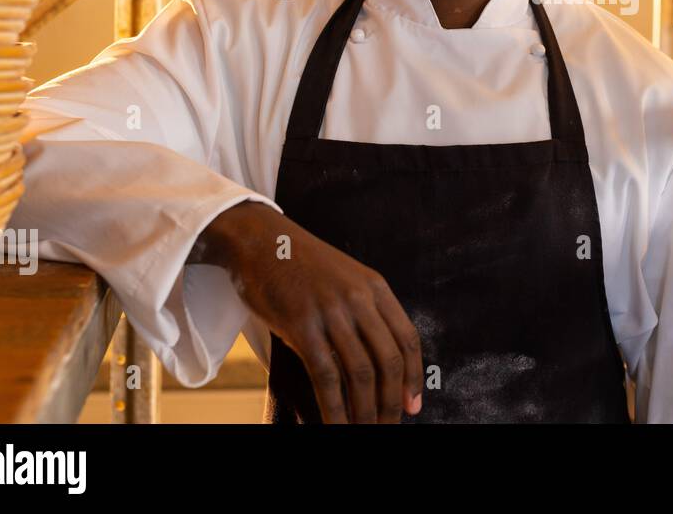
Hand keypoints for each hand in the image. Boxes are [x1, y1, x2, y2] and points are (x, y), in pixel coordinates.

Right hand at [192, 201, 422, 422]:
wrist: (259, 241)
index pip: (408, 339)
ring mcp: (331, 312)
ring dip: (365, 412)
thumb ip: (366, 312)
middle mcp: (360, 299)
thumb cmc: (301, 267)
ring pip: (360, 373)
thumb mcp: (346, 279)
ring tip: (364, 432)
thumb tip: (379, 361)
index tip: (413, 407)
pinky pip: (326, 376)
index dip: (414, 378)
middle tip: (388, 427)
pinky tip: (335, 426)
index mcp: (376, 287)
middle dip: (391, 403)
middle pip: (389, 361)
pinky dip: (334, 408)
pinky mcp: (301, 326)